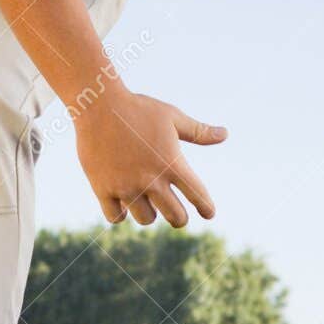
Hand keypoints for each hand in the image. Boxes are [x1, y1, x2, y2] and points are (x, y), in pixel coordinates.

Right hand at [74, 88, 226, 228]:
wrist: (99, 104)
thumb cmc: (138, 108)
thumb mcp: (172, 117)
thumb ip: (199, 132)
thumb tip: (225, 134)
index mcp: (172, 163)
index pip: (198, 195)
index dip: (206, 208)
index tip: (208, 213)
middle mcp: (151, 180)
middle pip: (176, 217)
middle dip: (179, 218)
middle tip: (176, 214)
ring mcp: (126, 186)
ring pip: (146, 219)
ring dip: (148, 213)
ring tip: (145, 202)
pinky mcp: (103, 189)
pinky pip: (115, 217)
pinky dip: (120, 214)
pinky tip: (122, 204)